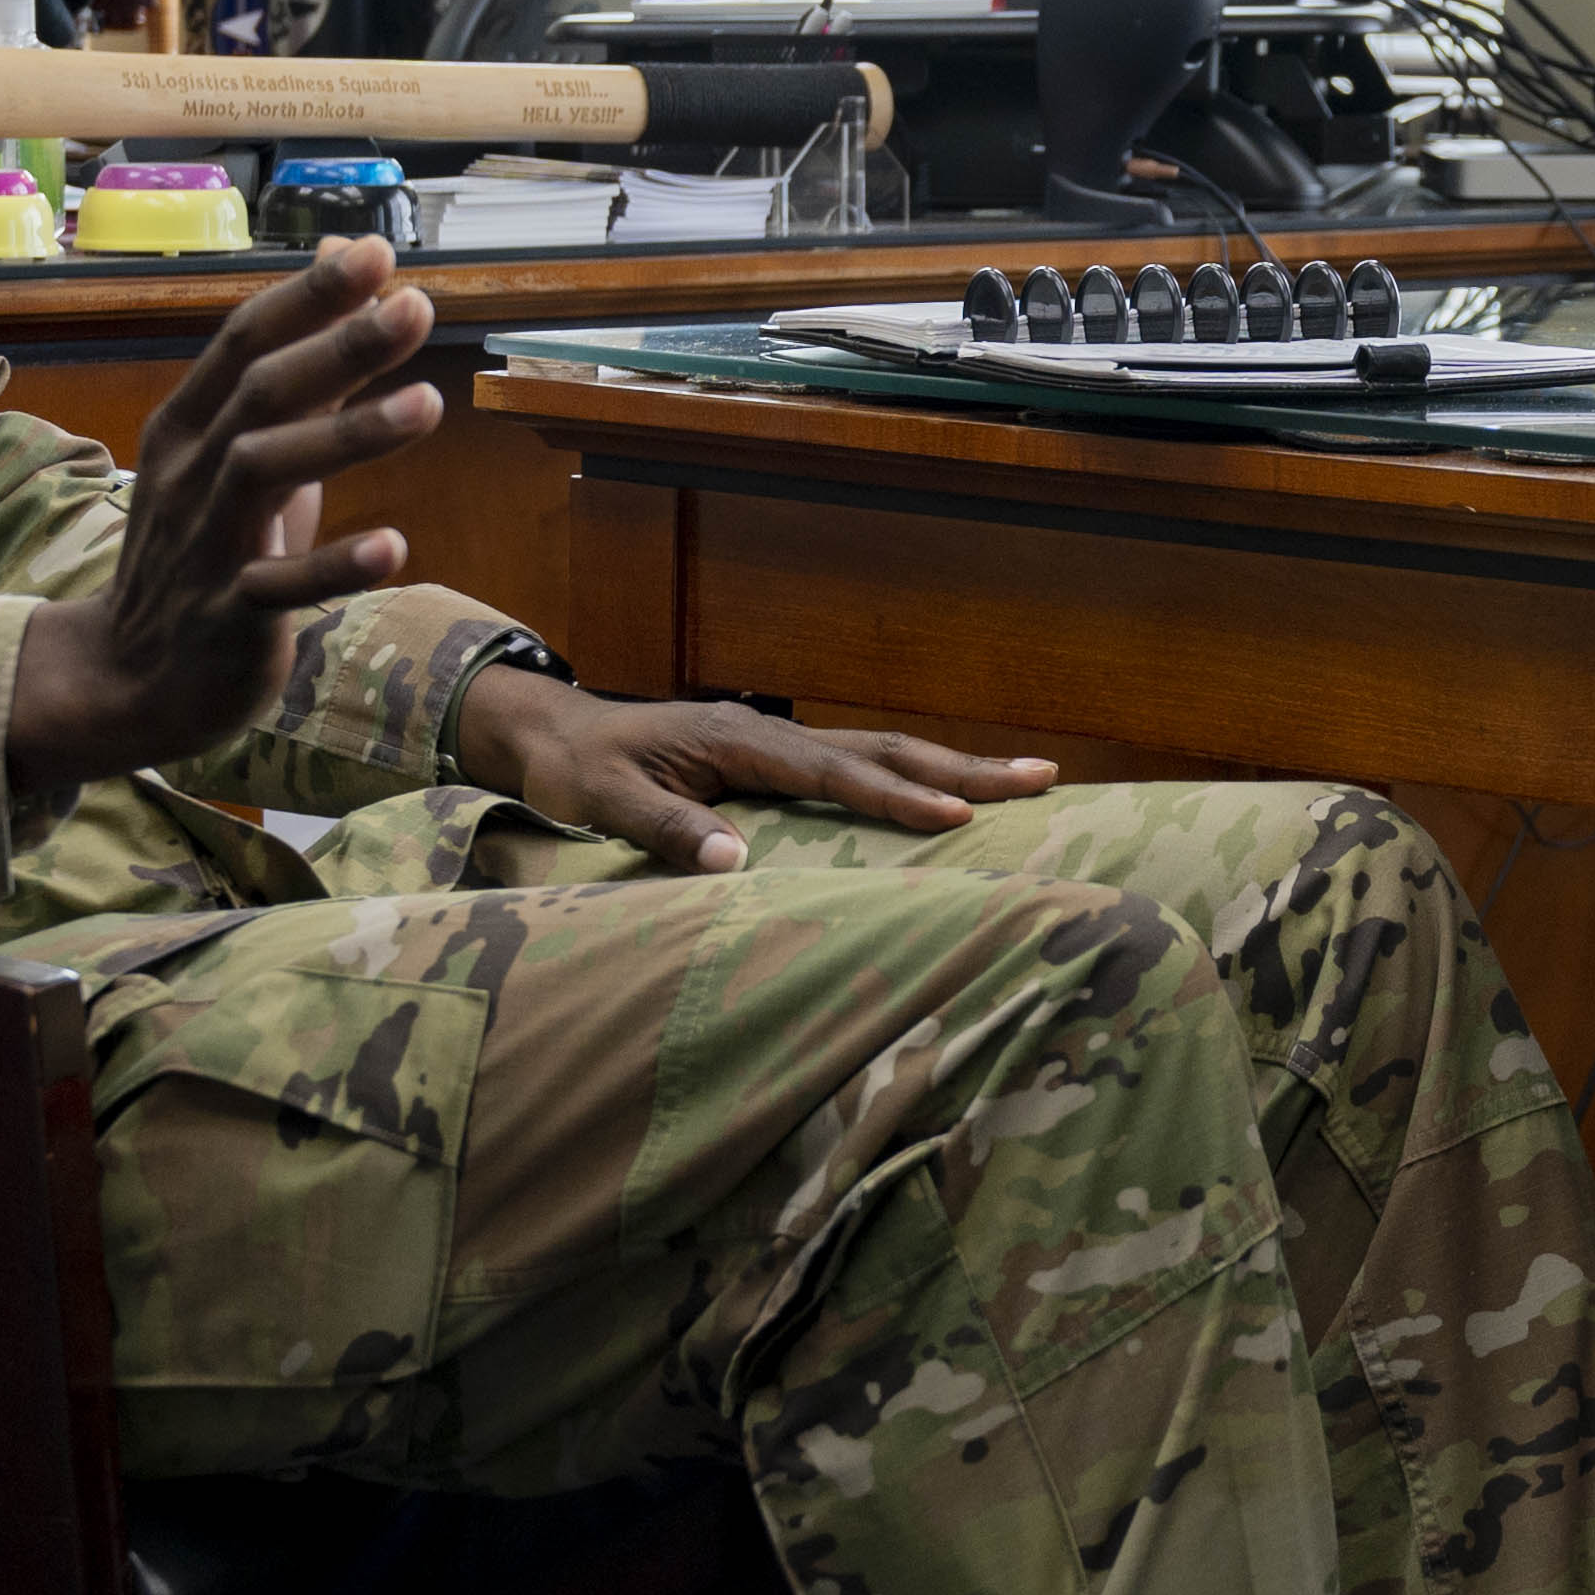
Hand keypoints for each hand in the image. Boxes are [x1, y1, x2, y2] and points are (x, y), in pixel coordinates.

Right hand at [3, 239, 442, 792]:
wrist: (130, 678)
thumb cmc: (209, 548)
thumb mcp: (243, 452)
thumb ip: (303, 368)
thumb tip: (351, 264)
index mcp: (189, 427)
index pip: (243, 342)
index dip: (308, 297)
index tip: (378, 253)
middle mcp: (190, 475)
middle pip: (260, 394)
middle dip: (339, 346)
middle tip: (416, 306)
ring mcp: (204, 547)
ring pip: (264, 473)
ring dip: (347, 436)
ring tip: (429, 404)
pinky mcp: (226, 619)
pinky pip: (276, 588)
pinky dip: (332, 565)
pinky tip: (393, 545)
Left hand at [452, 668, 1059, 874]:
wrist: (552, 735)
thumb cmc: (578, 771)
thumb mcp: (608, 802)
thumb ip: (670, 829)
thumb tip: (739, 862)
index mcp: (741, 740)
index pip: (836, 771)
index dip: (898, 797)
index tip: (959, 818)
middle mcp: (772, 731)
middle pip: (883, 750)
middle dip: (963, 769)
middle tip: (1042, 778)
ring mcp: (778, 741)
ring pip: (881, 752)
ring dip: (952, 769)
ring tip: (1026, 778)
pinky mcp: (776, 759)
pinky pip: (859, 767)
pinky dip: (912, 778)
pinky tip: (947, 796)